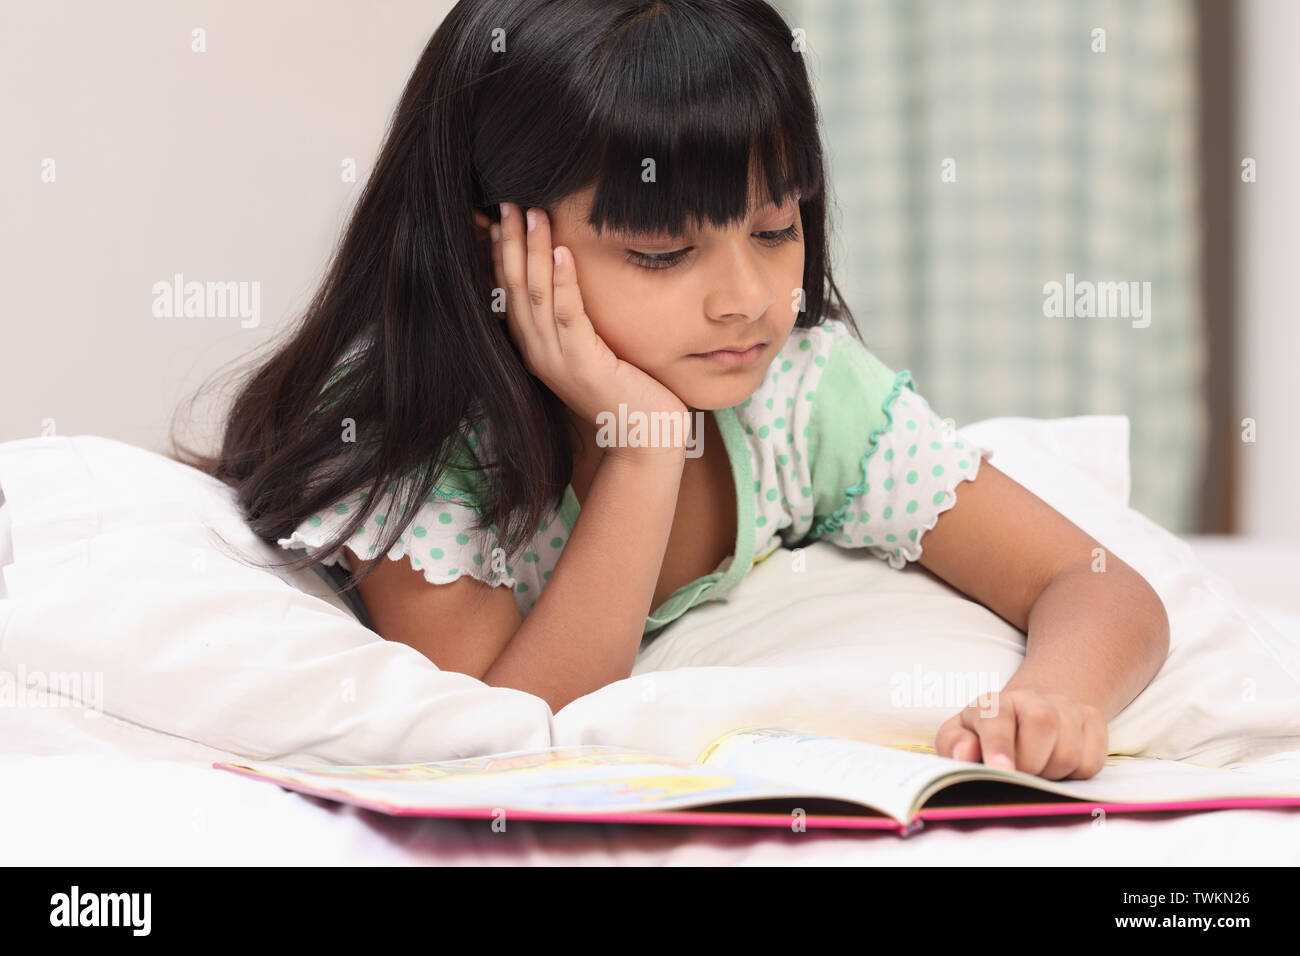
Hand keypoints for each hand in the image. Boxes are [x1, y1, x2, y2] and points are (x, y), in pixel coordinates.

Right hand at [474, 203, 690, 452]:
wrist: (643, 439)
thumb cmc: (625, 393)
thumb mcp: (594, 352)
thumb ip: (578, 323)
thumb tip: (575, 281)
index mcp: (535, 350)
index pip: (509, 293)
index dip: (502, 254)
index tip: (500, 218)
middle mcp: (538, 354)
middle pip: (514, 288)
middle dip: (511, 242)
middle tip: (508, 201)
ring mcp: (558, 360)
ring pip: (535, 295)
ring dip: (533, 250)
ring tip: (532, 213)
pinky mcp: (584, 364)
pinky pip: (568, 315)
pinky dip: (563, 282)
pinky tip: (562, 251)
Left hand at [933, 688, 1107, 779]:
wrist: (1027, 712)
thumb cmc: (986, 733)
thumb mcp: (960, 735)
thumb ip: (954, 744)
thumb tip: (965, 754)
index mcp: (994, 702)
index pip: (998, 717)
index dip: (999, 744)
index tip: (1001, 770)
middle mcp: (1032, 699)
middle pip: (1043, 726)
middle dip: (1029, 764)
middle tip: (1018, 773)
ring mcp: (1067, 707)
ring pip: (1069, 751)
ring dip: (1051, 773)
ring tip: (1036, 769)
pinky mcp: (1093, 721)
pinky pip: (1092, 761)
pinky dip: (1075, 774)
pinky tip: (1057, 764)